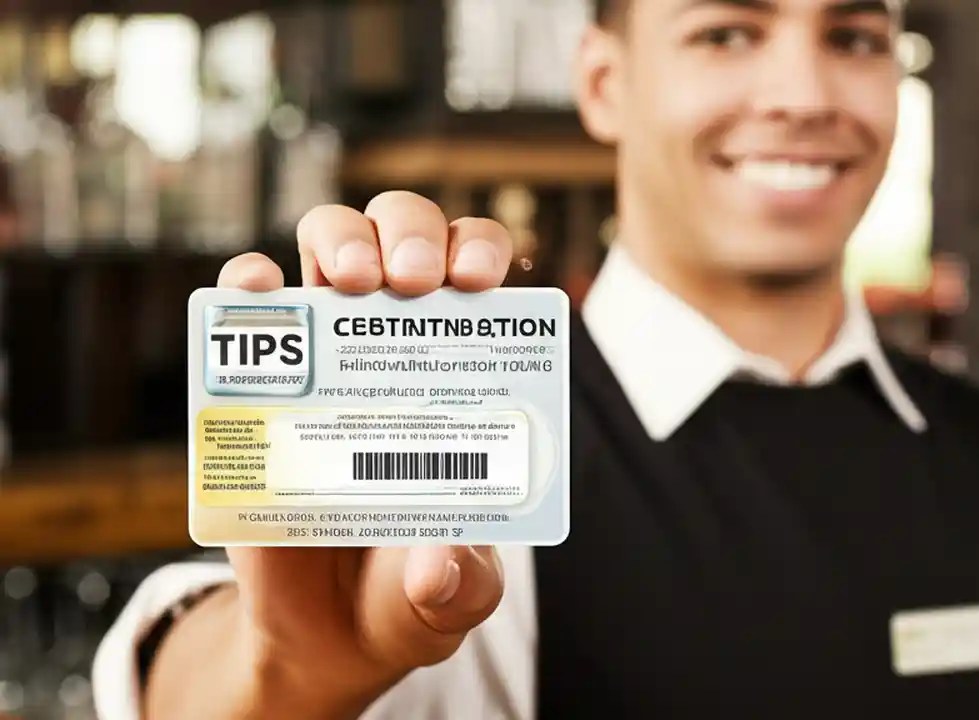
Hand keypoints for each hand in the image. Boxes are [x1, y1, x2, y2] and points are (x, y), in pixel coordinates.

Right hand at [209, 192, 511, 705]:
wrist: (328, 635)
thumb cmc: (411, 595)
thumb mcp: (453, 597)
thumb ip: (461, 583)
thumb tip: (437, 565)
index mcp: (465, 374)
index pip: (481, 278)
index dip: (483, 251)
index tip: (482, 280)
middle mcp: (398, 346)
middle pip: (407, 236)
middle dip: (414, 233)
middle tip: (413, 281)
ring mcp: (326, 357)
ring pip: (331, 243)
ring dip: (342, 239)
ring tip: (351, 283)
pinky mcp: (258, 387)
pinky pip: (246, 313)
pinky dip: (247, 284)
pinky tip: (256, 289)